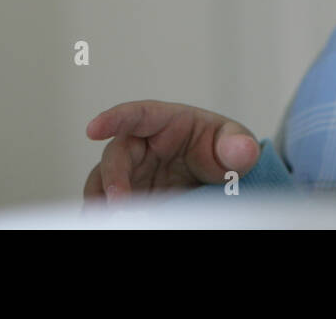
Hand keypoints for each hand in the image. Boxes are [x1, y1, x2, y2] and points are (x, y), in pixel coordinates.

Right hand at [83, 100, 260, 204]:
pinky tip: (109, 221)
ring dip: (101, 197)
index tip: (93, 128)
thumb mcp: (234, 144)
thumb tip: (242, 149)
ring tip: (106, 216)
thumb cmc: (222, 149)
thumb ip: (237, 145)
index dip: (114, 119)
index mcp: (166, 121)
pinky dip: (105, 211)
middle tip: (119, 202)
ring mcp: (134, 171)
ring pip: (103, 180)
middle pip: (117, 154)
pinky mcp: (131, 194)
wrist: (222, 178)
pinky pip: (109, 201)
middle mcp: (143, 145)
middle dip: (113, 177)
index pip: (137, 115)